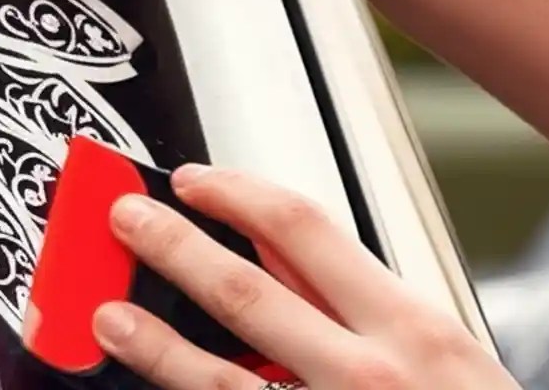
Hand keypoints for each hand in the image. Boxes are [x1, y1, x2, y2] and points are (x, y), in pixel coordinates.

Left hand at [95, 164, 519, 388]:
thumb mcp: (441, 350)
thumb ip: (361, 299)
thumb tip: (275, 248)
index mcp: (407, 326)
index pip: (302, 229)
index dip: (233, 192)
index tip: (190, 179)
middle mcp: (365, 374)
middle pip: (243, 291)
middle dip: (173, 247)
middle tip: (124, 219)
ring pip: (221, 376)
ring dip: (155, 341)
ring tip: (106, 315)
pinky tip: (151, 388)